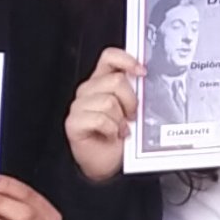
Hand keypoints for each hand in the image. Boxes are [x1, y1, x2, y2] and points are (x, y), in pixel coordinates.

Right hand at [65, 47, 141, 185]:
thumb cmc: (120, 135)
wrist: (107, 162)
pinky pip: (99, 119)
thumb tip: (146, 78)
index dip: (127, 60)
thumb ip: (135, 90)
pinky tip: (112, 135)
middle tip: (132, 115)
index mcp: (102, 81)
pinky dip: (111, 129)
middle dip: (130, 100)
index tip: (142, 72)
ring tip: (121, 128)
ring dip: (120, 119)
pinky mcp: (73, 122)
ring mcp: (78, 106)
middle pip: (115, 80)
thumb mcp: (132, 108)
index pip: (110, 57)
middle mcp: (88, 90)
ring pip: (108, 101)